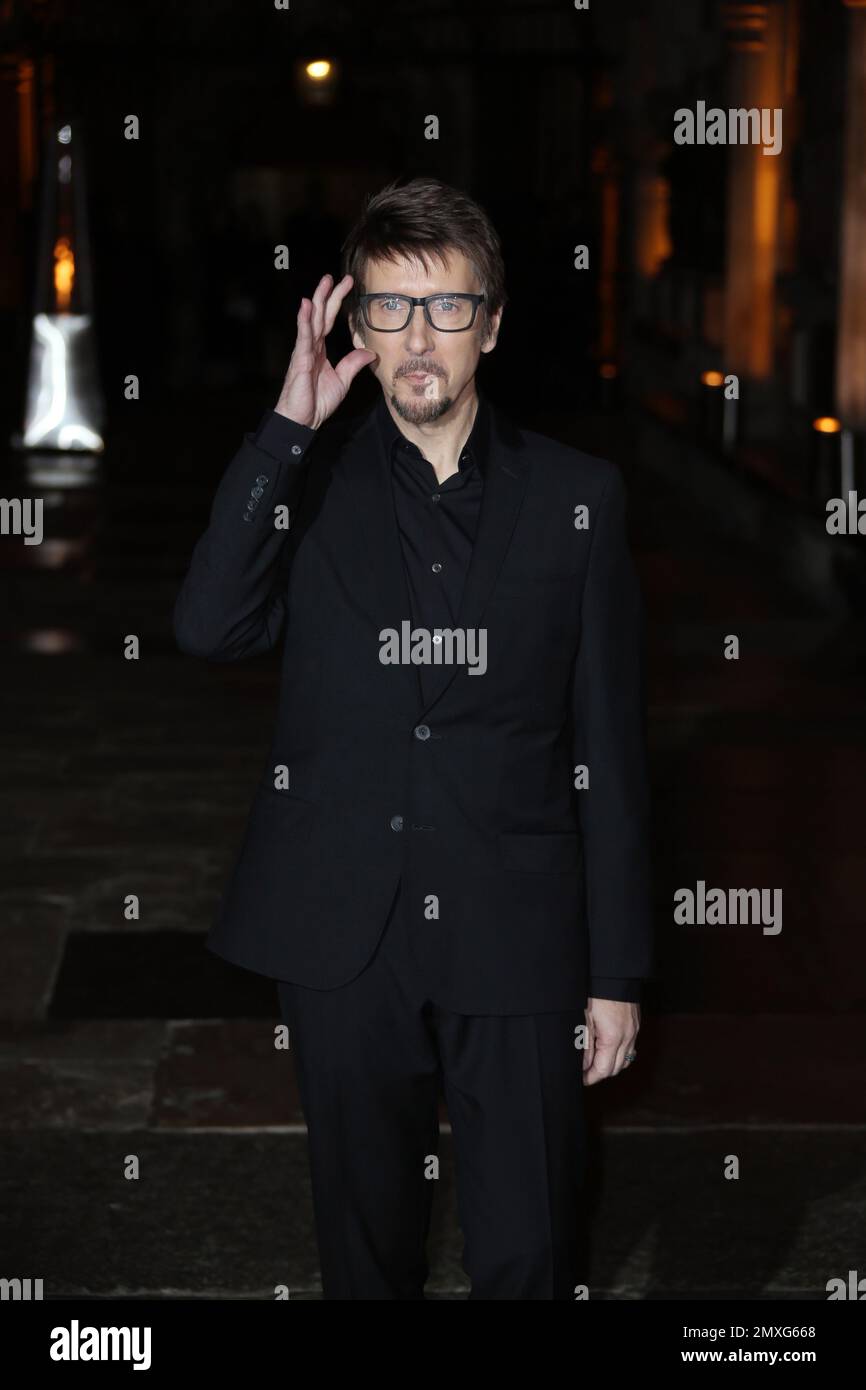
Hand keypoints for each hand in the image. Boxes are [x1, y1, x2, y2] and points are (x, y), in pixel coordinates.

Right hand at [274, 273, 377, 429]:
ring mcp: (303, 351)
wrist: (302, 420)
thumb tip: (369, 351)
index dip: (338, 302)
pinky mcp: (299, 360)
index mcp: (319, 349)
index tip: (348, 285)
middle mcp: (310, 346)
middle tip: (338, 276)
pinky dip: (305, 321)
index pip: (328, 320)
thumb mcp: (342, 381)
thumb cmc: (316, 402)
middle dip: (329, 294)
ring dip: (317, 300)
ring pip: (311, 320)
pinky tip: (307, 306)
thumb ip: (353, 364)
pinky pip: (303, 337)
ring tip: (324, 282)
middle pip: (320, 314)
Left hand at [581, 998, 639, 1084]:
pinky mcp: (635, 1024)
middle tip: (583, 1071)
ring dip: (610, 1064)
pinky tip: (606, 1047)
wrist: (613, 972)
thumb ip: (584, 1044)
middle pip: (615, 1068)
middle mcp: (627, 1037)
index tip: (579, 1079)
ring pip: (625, 1060)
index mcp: (613, 1038)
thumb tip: (583, 1066)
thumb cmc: (596, 993)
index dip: (590, 1078)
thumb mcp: (584, 1018)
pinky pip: (629, 1047)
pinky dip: (618, 1053)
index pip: (603, 1070)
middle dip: (599, 1073)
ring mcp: (634, 1031)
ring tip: (594, 1060)